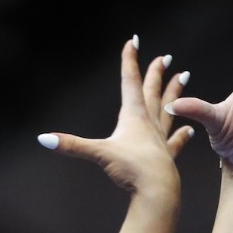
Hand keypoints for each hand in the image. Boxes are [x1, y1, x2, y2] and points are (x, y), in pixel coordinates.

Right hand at [38, 38, 191, 195]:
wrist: (157, 191)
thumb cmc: (131, 169)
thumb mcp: (99, 153)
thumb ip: (71, 145)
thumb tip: (44, 139)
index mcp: (133, 116)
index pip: (130, 82)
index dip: (129, 60)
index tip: (133, 41)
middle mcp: (149, 123)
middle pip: (152, 92)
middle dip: (156, 73)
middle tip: (164, 57)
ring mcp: (159, 140)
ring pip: (168, 110)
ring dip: (174, 93)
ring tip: (184, 77)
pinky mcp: (166, 157)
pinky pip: (175, 142)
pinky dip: (181, 136)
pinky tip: (189, 131)